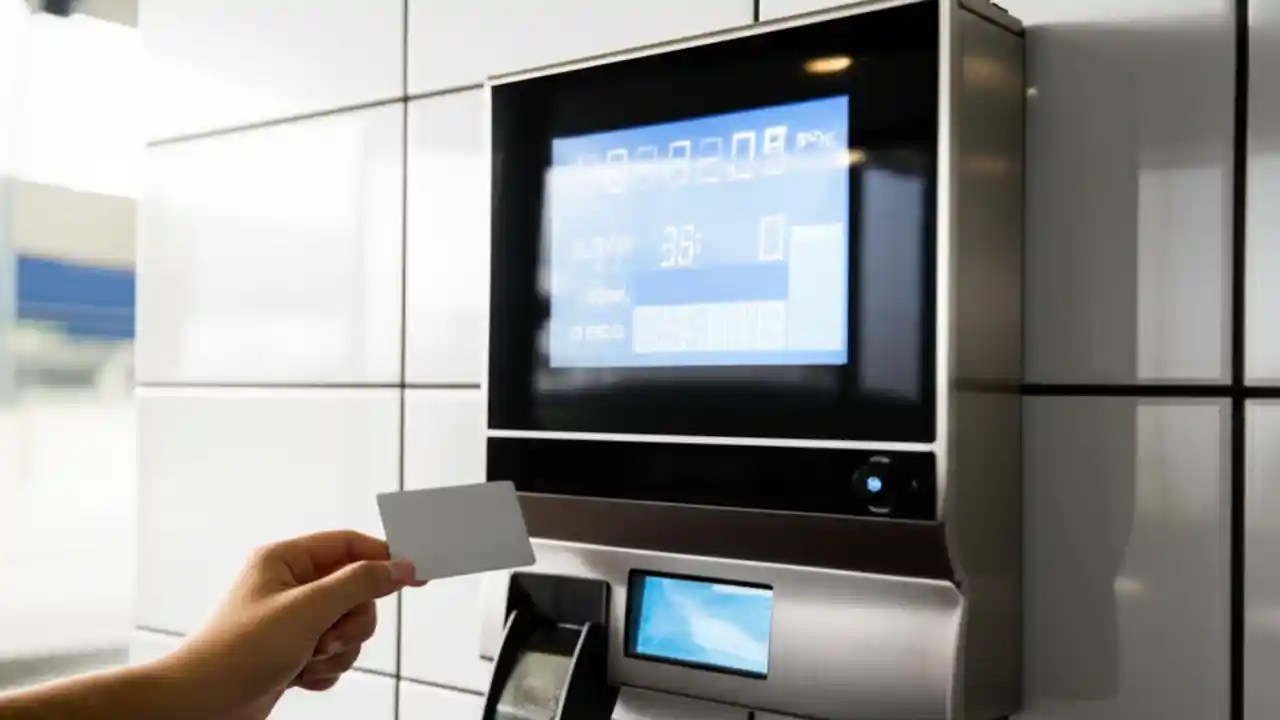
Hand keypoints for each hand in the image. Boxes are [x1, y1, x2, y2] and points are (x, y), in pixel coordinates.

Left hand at [161, 531, 420, 719]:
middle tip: (327, 637)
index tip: (415, 574)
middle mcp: (290, 587)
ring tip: (307, 660)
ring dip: (337, 651)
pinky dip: (325, 670)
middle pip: (356, 592)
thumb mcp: (307, 610)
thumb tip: (397, 567)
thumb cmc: (234, 653)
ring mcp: (293, 622)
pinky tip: (298, 676)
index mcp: (285, 560)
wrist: (200, 708)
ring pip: (349, 628)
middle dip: (350, 622)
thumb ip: (358, 583)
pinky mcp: (294, 653)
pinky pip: (336, 655)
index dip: (384, 557)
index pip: (349, 545)